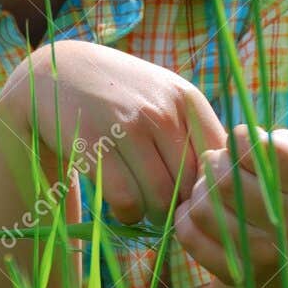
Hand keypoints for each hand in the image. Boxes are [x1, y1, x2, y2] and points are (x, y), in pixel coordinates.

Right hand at [0, 40, 227, 226]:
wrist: (56, 73)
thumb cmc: (119, 92)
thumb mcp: (162, 94)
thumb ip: (195, 130)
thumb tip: (231, 181)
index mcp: (186, 98)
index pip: (221, 160)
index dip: (213, 189)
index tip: (197, 198)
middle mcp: (160, 110)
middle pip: (191, 185)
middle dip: (182, 208)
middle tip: (169, 211)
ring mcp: (126, 127)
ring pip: (160, 198)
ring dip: (154, 215)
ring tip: (145, 207)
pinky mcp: (94, 146)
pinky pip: (125, 200)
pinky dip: (127, 213)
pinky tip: (122, 203)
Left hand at [172, 125, 287, 284]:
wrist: (284, 258)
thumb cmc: (282, 192)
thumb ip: (273, 141)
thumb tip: (238, 141)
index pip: (260, 149)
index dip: (240, 142)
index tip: (242, 150)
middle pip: (224, 179)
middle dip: (214, 167)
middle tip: (222, 171)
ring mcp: (267, 254)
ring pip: (203, 208)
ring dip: (199, 194)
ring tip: (213, 194)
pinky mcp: (238, 274)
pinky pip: (189, 234)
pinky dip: (186, 218)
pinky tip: (203, 217)